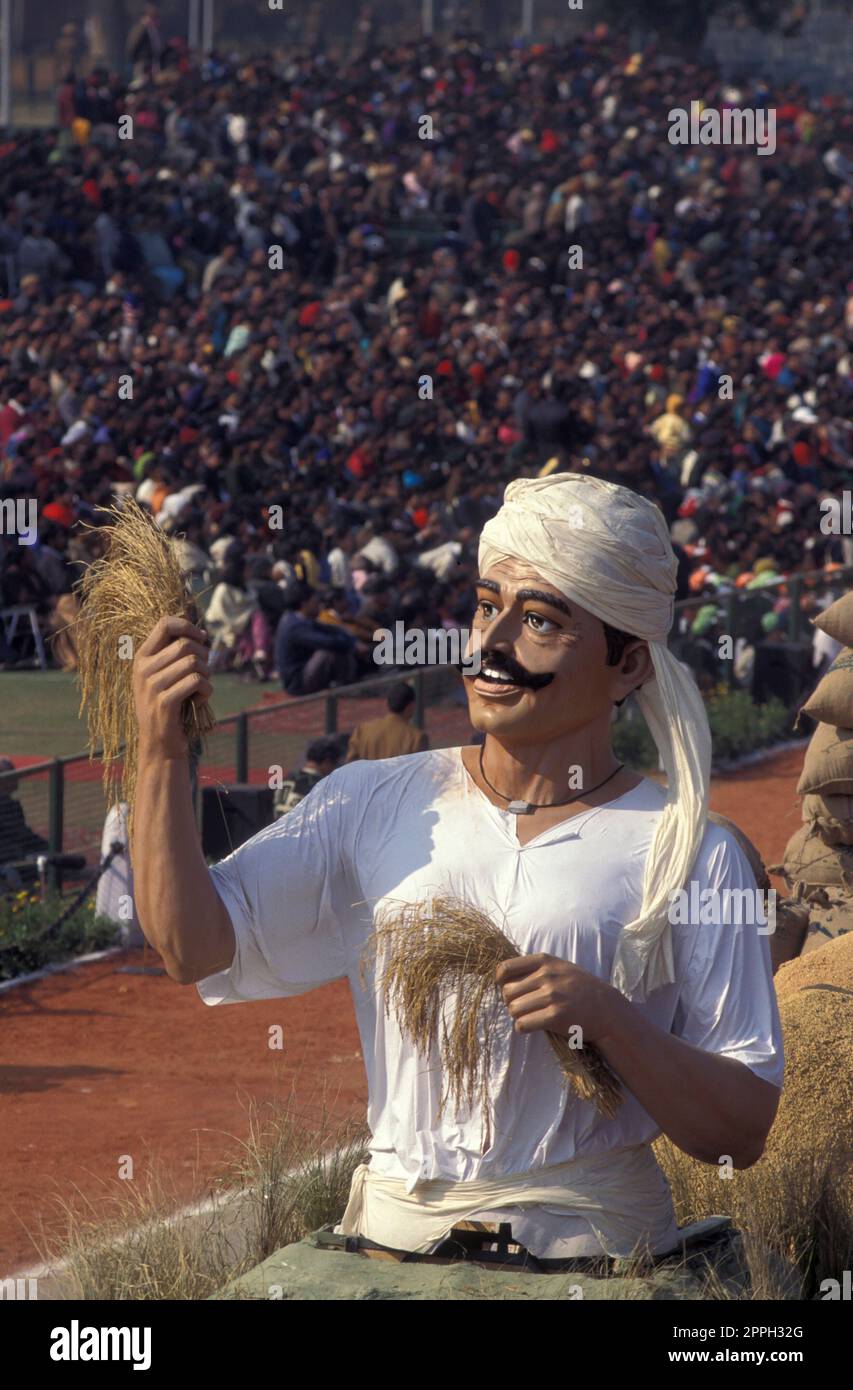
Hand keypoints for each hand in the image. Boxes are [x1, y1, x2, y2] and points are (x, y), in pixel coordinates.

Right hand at [132, 615, 211, 760]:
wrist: (160, 745)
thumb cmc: (169, 707)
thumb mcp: (164, 677)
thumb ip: (175, 655)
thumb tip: (200, 634)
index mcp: (142, 658)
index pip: (165, 624)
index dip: (189, 626)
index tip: (202, 639)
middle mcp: (143, 669)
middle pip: (185, 644)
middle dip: (204, 656)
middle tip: (205, 672)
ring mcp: (151, 686)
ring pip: (194, 663)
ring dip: (207, 675)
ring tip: (202, 688)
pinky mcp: (164, 703)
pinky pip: (196, 682)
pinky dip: (206, 691)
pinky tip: (199, 701)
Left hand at [495, 952, 622, 1046]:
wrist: (606, 1009)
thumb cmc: (579, 988)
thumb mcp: (560, 968)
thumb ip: (536, 969)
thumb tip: (504, 979)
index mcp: (544, 961)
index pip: (506, 968)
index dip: (501, 980)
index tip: (505, 988)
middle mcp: (546, 976)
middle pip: (507, 992)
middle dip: (511, 1002)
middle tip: (523, 1007)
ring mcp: (551, 996)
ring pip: (513, 1009)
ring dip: (518, 1016)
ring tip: (531, 1016)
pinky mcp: (554, 1016)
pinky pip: (522, 1024)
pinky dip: (524, 1028)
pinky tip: (534, 1026)